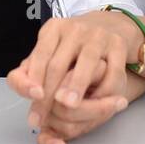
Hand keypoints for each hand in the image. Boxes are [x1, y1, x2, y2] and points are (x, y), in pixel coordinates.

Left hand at [10, 12, 136, 135]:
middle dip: (49, 94)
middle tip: (42, 117)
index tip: (33, 97)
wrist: (111, 26)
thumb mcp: (51, 50)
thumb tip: (26, 91)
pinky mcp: (118, 45)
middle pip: (58, 64)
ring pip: (86, 63)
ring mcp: (98, 35)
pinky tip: (97, 103)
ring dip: (76, 86)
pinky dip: (104, 89)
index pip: (40, 56)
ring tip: (68, 105)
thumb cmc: (74, 46)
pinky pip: (112, 70)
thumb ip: (33, 69)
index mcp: (54, 29)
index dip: (34, 78)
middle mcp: (75, 29)